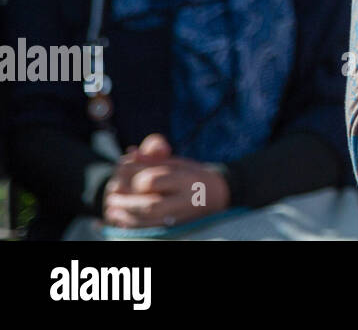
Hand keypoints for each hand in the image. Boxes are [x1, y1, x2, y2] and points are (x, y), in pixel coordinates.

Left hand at [102, 133, 230, 228]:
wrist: (221, 197)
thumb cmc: (195, 176)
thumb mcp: (179, 162)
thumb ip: (155, 158)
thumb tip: (130, 153)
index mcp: (187, 179)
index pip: (154, 181)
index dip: (136, 178)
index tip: (127, 174)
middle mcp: (186, 200)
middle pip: (150, 205)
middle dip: (126, 201)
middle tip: (111, 194)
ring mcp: (182, 218)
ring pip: (148, 221)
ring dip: (125, 215)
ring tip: (111, 207)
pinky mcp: (177, 229)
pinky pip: (151, 231)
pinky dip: (133, 226)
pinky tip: (121, 220)